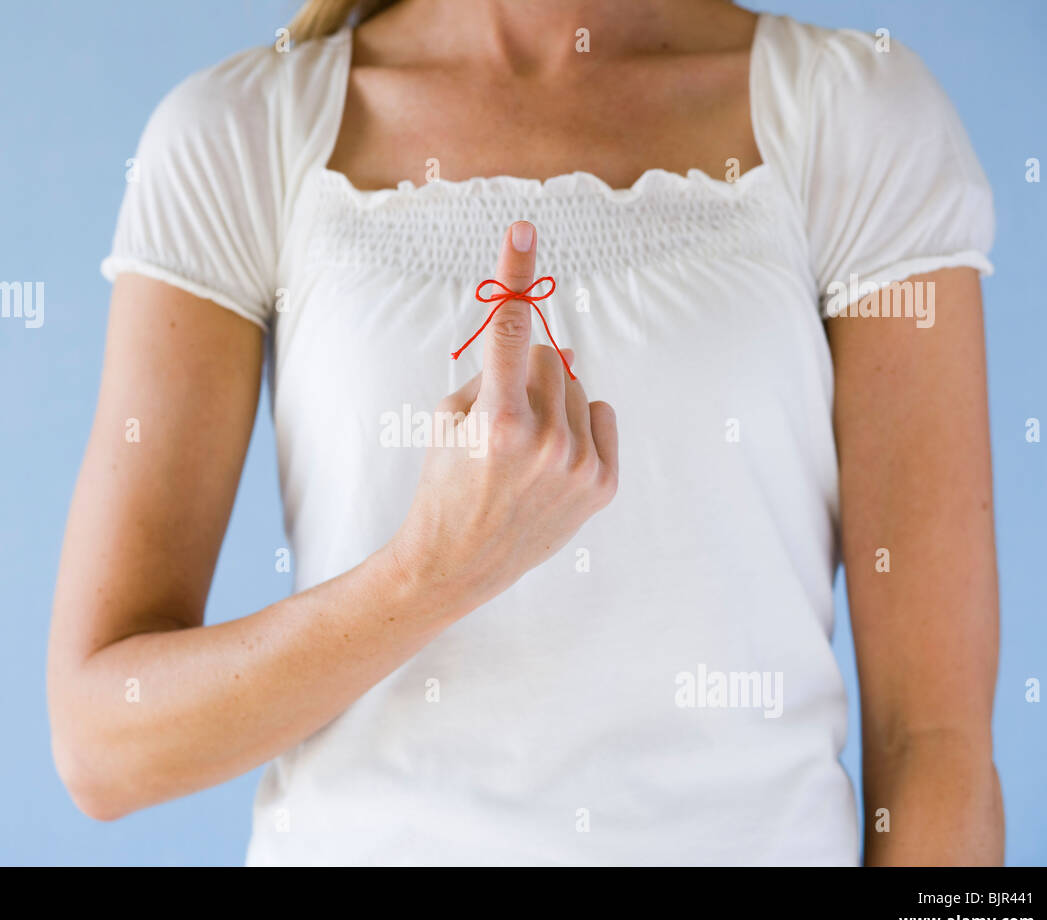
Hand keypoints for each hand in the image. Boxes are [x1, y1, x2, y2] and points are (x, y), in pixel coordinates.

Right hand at [388, 220, 618, 608]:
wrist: (456, 564)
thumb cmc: (445, 484)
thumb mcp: (448, 418)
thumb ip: (496, 374)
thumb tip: (557, 348)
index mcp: (496, 420)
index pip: (508, 328)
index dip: (514, 272)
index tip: (523, 228)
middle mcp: (544, 441)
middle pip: (548, 357)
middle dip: (524, 373)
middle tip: (499, 419)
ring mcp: (578, 466)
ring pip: (573, 387)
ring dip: (550, 402)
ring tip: (521, 451)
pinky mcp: (601, 485)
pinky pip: (599, 417)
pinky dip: (578, 426)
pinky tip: (552, 459)